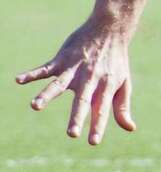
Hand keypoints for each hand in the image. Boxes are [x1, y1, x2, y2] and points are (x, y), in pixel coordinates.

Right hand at [15, 19, 135, 144]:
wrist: (110, 29)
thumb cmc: (116, 61)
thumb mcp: (123, 83)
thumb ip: (122, 107)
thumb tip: (130, 129)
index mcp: (105, 86)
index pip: (102, 109)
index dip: (98, 125)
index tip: (93, 142)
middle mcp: (90, 79)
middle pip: (82, 100)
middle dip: (77, 116)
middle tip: (72, 133)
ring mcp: (75, 69)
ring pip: (59, 84)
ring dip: (46, 95)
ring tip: (35, 106)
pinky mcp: (62, 60)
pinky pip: (45, 68)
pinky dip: (32, 74)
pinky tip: (19, 80)